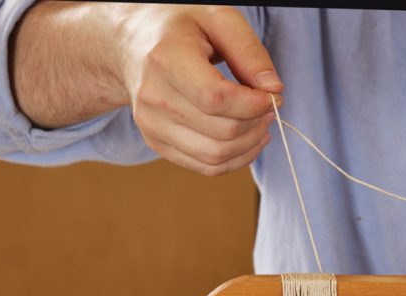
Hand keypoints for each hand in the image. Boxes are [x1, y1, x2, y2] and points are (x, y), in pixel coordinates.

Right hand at [121, 4, 281, 175]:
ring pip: (216, 156)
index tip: (272, 95)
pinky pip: (206, 167)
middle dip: (257, 123)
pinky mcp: (156, 143)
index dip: (254, 104)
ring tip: (260, 123)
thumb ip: (249, 51)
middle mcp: (153, 97)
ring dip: (250, 144)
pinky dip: (235, 159)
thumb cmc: (180, 28)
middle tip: (269, 106)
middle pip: (221, 132)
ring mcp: (151, 125)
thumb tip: (273, 90)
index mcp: (165, 59)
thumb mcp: (217, 17)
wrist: (132, 43)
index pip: (217, 99)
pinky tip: (247, 139)